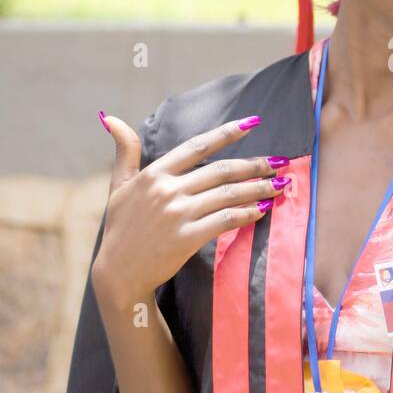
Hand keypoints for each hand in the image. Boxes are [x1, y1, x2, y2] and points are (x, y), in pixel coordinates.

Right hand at [92, 113, 289, 304]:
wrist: (118, 274)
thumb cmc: (120, 229)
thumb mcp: (118, 186)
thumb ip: (124, 152)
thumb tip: (112, 118)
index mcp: (154, 173)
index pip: (198, 146)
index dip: (228, 133)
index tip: (254, 122)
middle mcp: (167, 190)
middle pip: (222, 170)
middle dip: (255, 164)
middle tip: (281, 161)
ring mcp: (178, 214)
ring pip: (228, 194)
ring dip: (259, 188)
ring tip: (281, 184)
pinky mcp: (187, 238)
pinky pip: (226, 220)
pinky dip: (248, 213)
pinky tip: (264, 208)